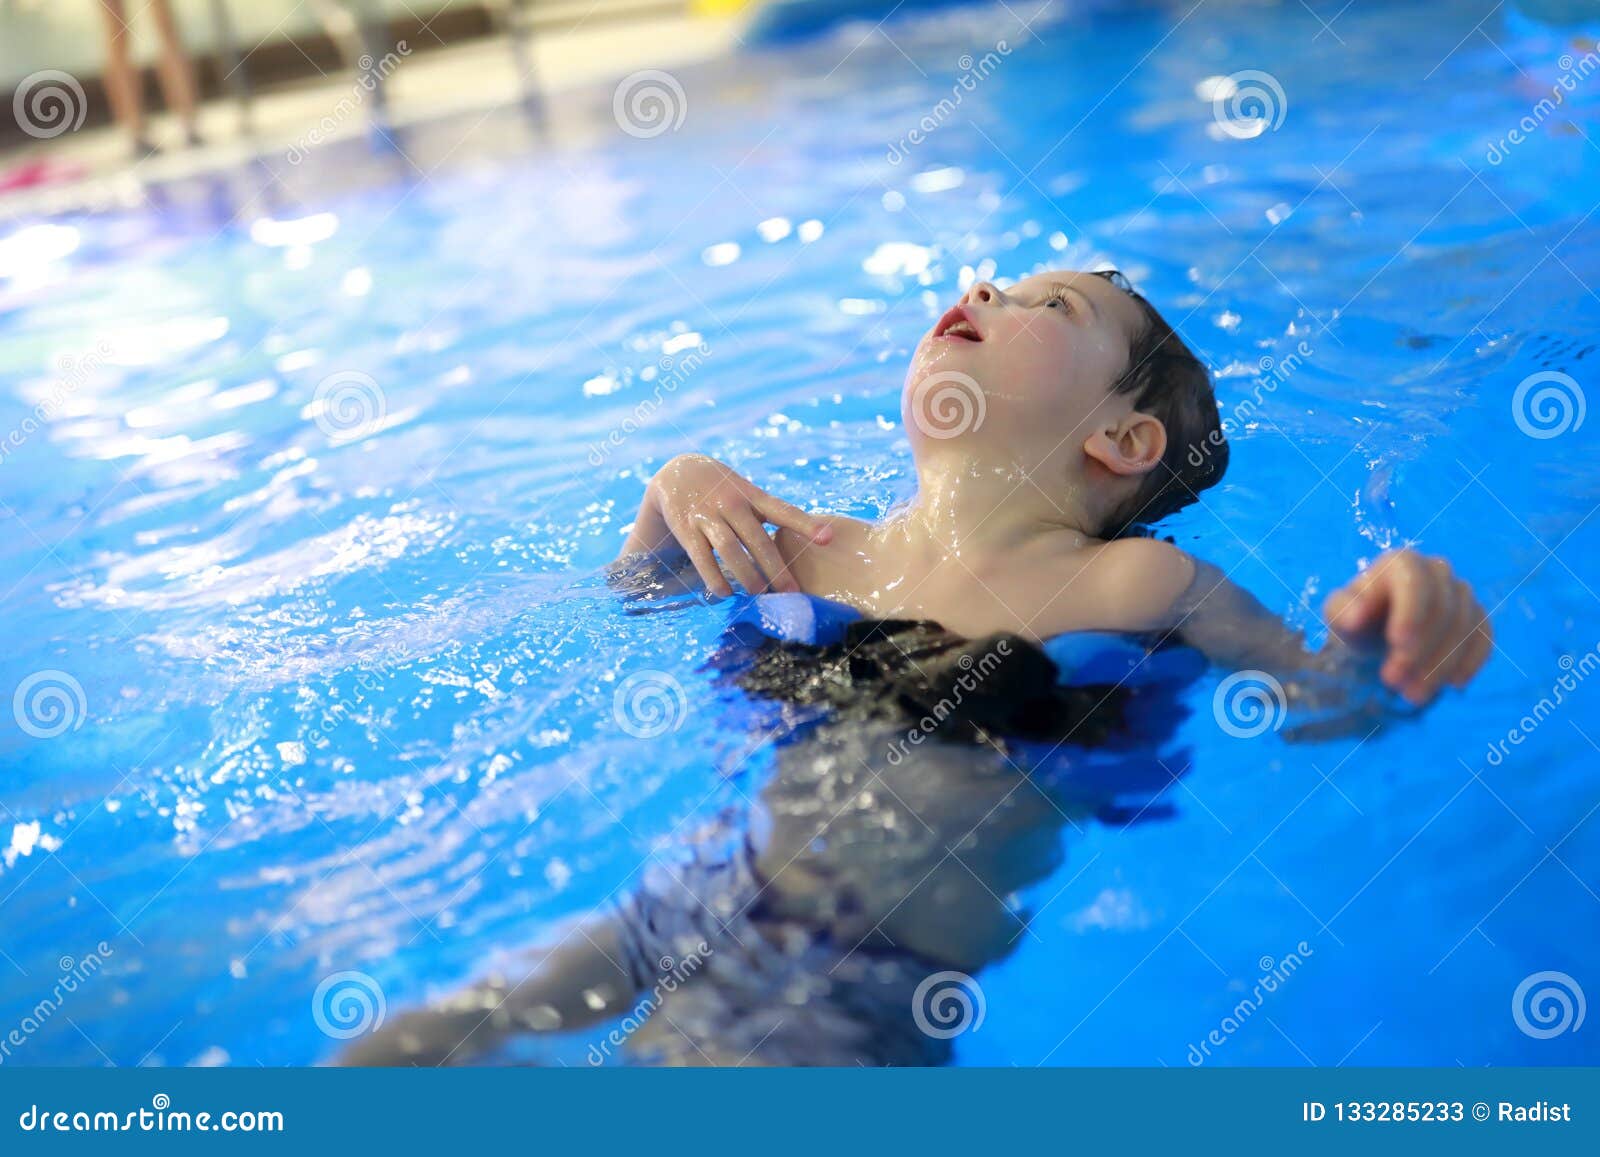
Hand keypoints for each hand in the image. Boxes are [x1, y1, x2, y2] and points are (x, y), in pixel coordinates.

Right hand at [647, 454, 832, 596]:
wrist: (678, 472)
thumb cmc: (725, 490)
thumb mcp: (747, 492)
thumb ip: (770, 513)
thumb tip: (801, 539)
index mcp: (752, 495)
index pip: (783, 510)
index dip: (806, 524)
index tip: (828, 538)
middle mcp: (732, 504)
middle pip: (757, 539)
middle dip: (776, 568)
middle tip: (792, 592)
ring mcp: (708, 515)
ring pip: (729, 549)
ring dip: (746, 574)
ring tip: (760, 594)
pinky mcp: (686, 528)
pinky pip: (701, 556)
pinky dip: (714, 577)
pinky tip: (725, 593)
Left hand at [1323, 549, 1491, 705]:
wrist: (1378, 633)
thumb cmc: (1356, 619)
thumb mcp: (1338, 614)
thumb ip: (1343, 611)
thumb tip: (1357, 617)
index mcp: (1402, 563)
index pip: (1415, 581)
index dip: (1411, 612)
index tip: (1397, 643)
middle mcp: (1437, 571)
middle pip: (1442, 608)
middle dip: (1420, 650)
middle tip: (1393, 681)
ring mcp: (1461, 593)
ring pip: (1464, 626)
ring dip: (1440, 665)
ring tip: (1412, 694)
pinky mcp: (1477, 618)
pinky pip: (1484, 637)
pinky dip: (1471, 661)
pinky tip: (1454, 685)